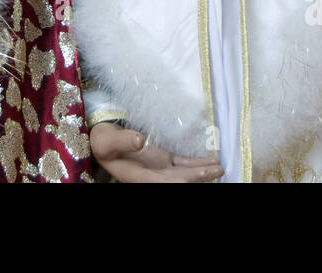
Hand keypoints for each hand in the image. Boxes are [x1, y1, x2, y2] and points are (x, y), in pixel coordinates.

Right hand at [90, 122, 223, 182]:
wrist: (102, 141)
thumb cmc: (101, 141)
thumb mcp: (106, 140)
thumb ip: (122, 140)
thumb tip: (139, 140)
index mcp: (137, 176)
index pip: (161, 181)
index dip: (178, 181)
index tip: (193, 177)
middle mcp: (151, 176)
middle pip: (178, 180)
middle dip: (198, 177)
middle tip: (217, 170)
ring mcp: (159, 168)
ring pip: (184, 172)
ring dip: (202, 171)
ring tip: (220, 167)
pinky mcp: (163, 160)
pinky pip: (183, 163)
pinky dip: (197, 162)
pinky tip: (211, 161)